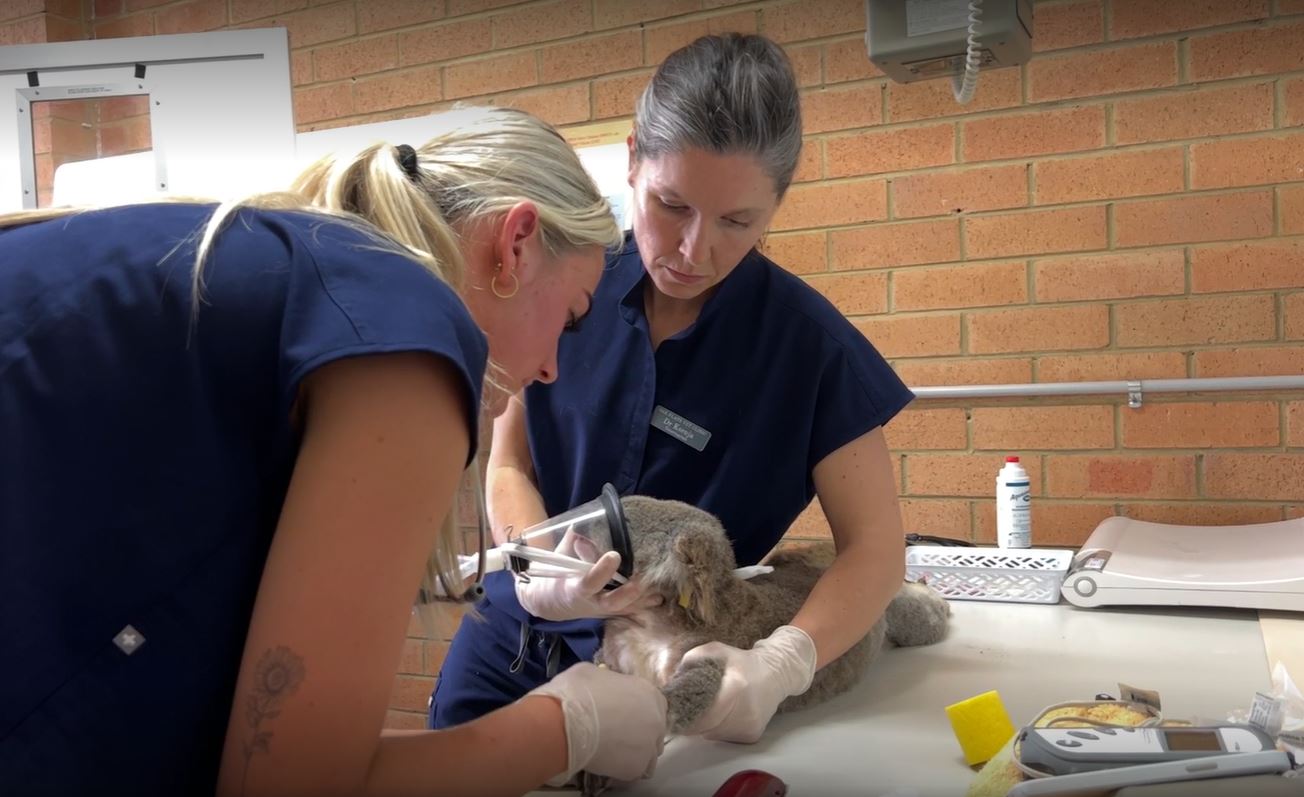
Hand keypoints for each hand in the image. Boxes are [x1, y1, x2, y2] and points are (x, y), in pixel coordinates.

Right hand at [515, 551, 661, 620]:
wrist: (550, 603)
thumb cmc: (556, 576)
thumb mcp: (558, 560)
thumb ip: (570, 544)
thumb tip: (579, 526)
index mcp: (574, 589)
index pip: (589, 582)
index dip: (601, 571)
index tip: (614, 555)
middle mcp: (590, 602)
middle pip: (610, 603)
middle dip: (627, 595)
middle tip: (642, 583)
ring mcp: (601, 610)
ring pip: (623, 610)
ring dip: (642, 602)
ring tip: (660, 594)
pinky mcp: (609, 613)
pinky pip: (628, 612)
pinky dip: (643, 607)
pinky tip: (660, 601)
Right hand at [529, 662, 668, 783]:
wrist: (566, 722)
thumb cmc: (578, 692)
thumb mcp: (593, 674)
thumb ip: (608, 683)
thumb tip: (601, 689)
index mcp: (649, 693)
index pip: (654, 705)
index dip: (638, 711)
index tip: (623, 715)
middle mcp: (657, 720)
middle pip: (654, 731)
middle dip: (638, 733)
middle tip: (615, 734)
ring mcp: (649, 746)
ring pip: (648, 755)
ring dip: (634, 753)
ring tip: (610, 751)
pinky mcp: (636, 768)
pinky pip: (634, 771)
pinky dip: (621, 768)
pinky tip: (605, 762)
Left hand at [677, 625, 816, 743]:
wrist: (776, 674)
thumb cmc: (743, 662)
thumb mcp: (717, 651)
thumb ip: (692, 660)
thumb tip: (672, 680)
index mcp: (735, 687)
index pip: (703, 713)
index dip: (686, 715)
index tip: (675, 710)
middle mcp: (744, 711)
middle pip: (705, 727)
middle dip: (691, 720)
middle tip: (684, 709)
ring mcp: (749, 726)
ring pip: (713, 734)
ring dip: (703, 725)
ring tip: (705, 708)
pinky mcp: (752, 736)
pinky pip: (724, 737)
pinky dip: (717, 728)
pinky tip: (721, 714)